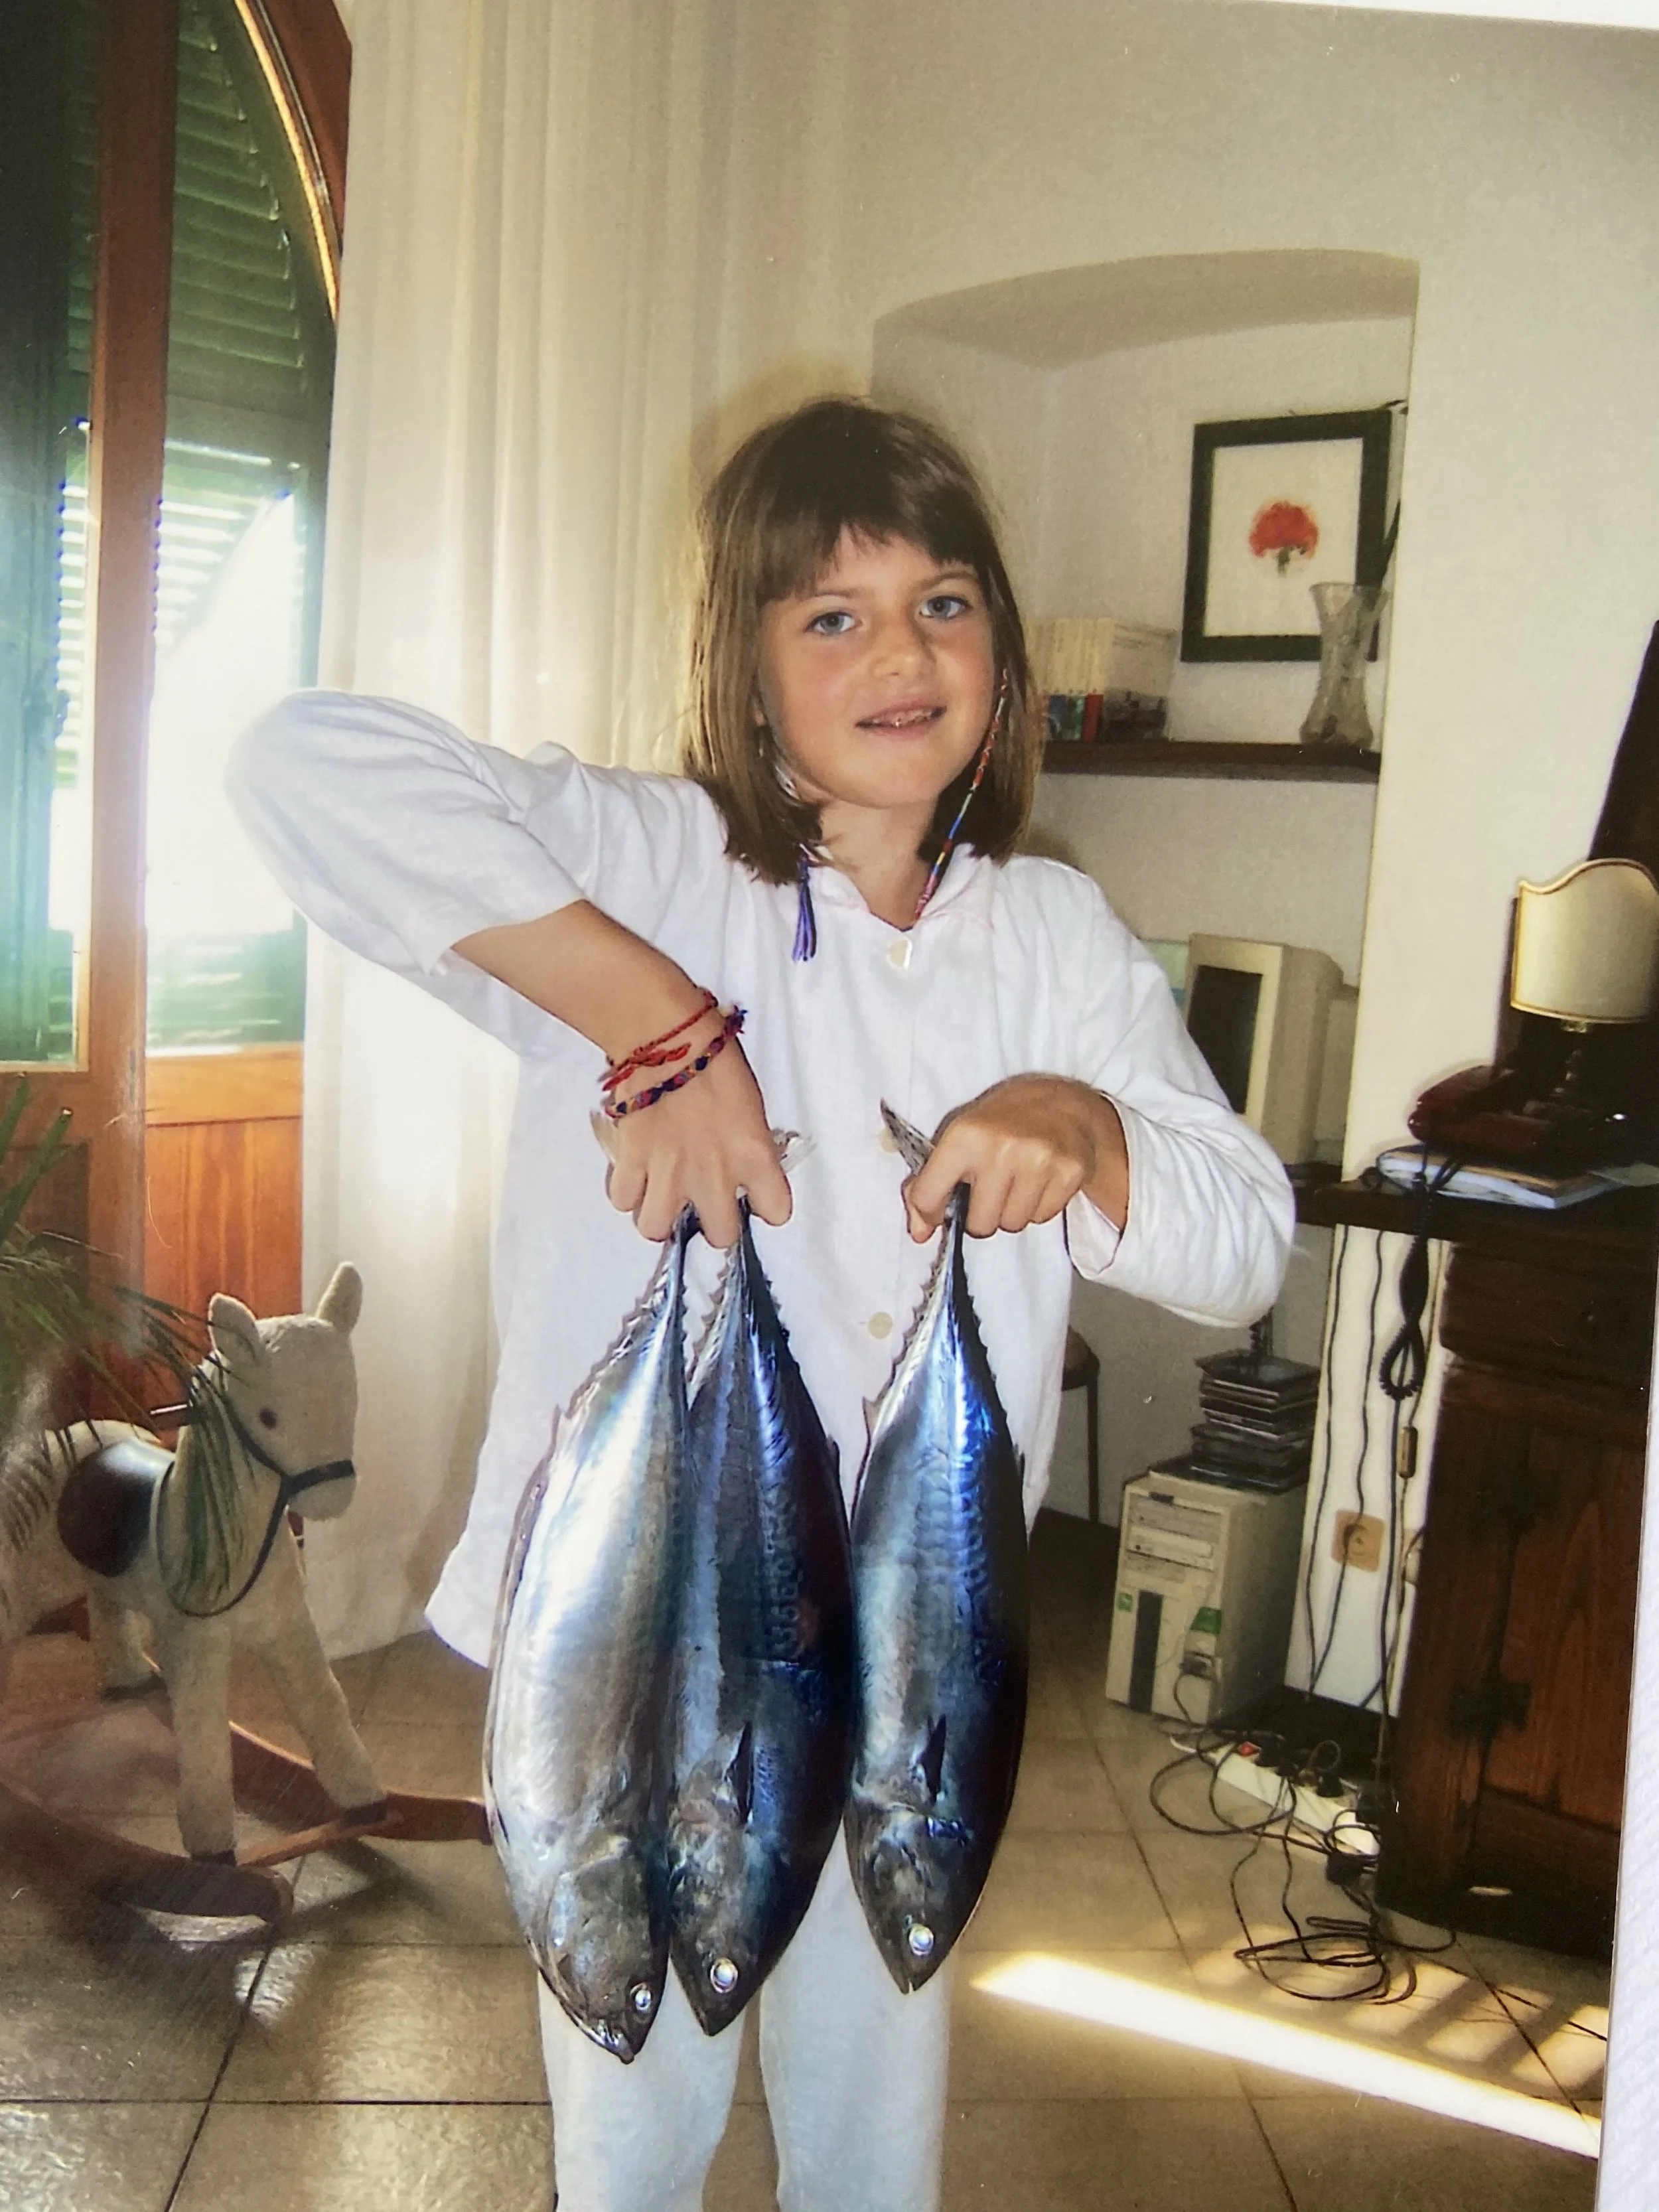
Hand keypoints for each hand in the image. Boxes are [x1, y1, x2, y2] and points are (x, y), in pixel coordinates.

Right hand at [453, 901, 789, 1248]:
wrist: (666, 1035)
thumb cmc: (716, 1057)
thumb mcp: (751, 1103)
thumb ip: (748, 1144)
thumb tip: (736, 1164)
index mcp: (755, 1156)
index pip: (777, 1213)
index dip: (766, 1206)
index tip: (754, 1195)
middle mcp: (714, 1176)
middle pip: (720, 1237)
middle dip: (713, 1224)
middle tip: (702, 1199)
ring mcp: (669, 1174)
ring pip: (657, 1228)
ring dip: (659, 1215)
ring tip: (662, 1193)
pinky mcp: (631, 1162)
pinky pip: (622, 1200)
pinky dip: (627, 1190)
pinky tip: (635, 1171)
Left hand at [902, 1075, 1127, 1241]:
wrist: (1063, 1103)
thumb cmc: (1003, 1122)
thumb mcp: (959, 1137)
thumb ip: (929, 1183)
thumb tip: (919, 1233)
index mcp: (965, 1136)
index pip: (928, 1197)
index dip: (931, 1211)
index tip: (939, 1208)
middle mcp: (1001, 1149)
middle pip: (979, 1225)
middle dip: (981, 1216)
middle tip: (989, 1190)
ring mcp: (1039, 1162)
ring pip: (1012, 1225)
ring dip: (1010, 1212)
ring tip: (1015, 1182)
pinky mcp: (1069, 1174)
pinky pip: (1041, 1219)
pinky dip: (1037, 1207)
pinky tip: (1038, 1181)